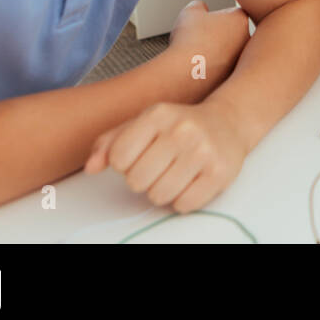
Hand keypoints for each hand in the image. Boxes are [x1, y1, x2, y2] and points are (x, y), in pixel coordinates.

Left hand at [84, 101, 248, 211]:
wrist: (228, 122)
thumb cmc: (179, 126)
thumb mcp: (144, 123)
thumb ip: (111, 142)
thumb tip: (91, 167)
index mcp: (158, 114)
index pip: (118, 158)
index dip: (125, 164)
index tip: (140, 155)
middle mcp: (182, 130)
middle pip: (136, 181)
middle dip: (144, 179)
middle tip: (159, 167)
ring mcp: (203, 152)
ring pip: (158, 196)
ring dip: (162, 191)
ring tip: (174, 174)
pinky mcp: (219, 173)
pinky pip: (184, 205)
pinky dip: (182, 200)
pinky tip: (190, 182)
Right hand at [164, 0, 251, 89]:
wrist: (187, 71)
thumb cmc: (190, 41)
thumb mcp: (190, 12)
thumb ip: (199, 6)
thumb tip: (200, 8)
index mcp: (240, 19)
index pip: (233, 13)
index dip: (218, 16)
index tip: (207, 20)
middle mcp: (247, 39)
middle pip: (234, 33)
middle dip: (219, 34)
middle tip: (202, 38)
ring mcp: (243, 59)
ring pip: (230, 52)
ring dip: (218, 52)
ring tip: (199, 54)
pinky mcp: (235, 77)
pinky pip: (224, 69)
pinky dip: (215, 68)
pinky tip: (201, 67)